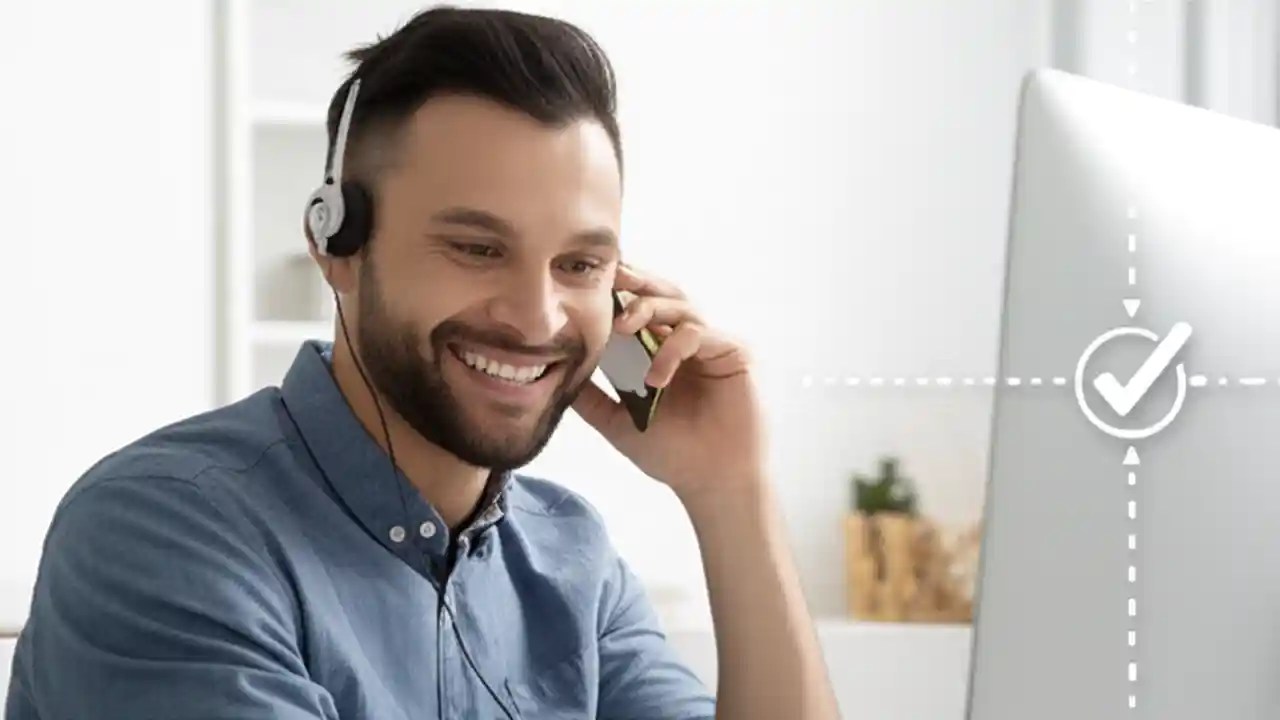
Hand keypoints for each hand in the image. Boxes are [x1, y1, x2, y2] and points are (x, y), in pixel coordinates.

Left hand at [572, 264, 766, 501]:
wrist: (710, 483)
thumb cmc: (674, 454)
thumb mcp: (618, 421)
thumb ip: (592, 397)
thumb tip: (555, 374)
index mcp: (664, 351)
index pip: (641, 310)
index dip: (619, 295)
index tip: (590, 284)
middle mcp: (690, 342)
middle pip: (664, 295)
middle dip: (636, 283)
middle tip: (610, 277)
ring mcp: (714, 344)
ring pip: (682, 306)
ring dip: (649, 309)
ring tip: (622, 326)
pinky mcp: (735, 352)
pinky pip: (699, 334)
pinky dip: (673, 349)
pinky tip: (655, 379)